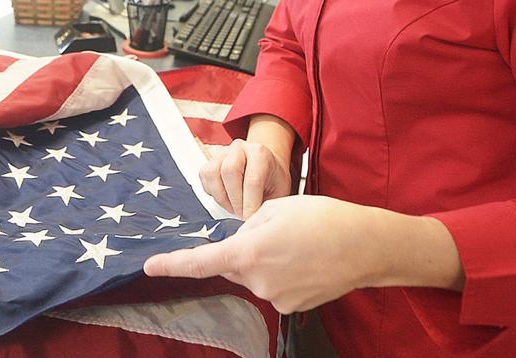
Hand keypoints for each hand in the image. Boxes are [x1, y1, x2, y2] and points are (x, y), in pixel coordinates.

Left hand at [144, 195, 388, 312]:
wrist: (365, 246)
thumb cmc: (322, 218)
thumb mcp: (276, 208)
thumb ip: (248, 226)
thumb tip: (241, 241)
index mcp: (248, 252)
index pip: (201, 261)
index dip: (172, 264)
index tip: (150, 266)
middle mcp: (257, 281)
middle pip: (234, 265)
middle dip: (244, 249)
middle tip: (276, 231)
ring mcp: (276, 298)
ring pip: (255, 275)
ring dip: (266, 260)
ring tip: (298, 244)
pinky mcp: (292, 307)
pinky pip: (274, 286)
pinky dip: (283, 272)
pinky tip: (305, 260)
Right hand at [201, 138, 292, 218]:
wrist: (266, 164)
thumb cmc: (273, 179)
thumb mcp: (279, 191)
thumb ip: (267, 204)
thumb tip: (255, 222)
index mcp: (260, 153)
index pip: (252, 180)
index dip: (250, 204)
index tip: (250, 218)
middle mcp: (240, 149)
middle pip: (229, 172)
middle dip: (235, 200)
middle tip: (242, 214)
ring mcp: (222, 153)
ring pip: (212, 174)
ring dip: (222, 197)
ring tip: (234, 207)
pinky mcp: (210, 161)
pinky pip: (204, 178)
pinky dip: (213, 193)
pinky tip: (226, 199)